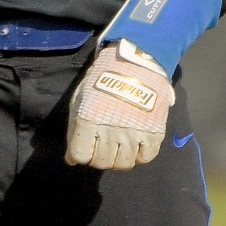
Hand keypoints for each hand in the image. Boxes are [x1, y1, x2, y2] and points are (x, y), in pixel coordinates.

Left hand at [65, 39, 175, 170]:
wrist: (135, 61)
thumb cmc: (102, 79)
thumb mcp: (80, 99)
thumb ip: (74, 130)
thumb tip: (72, 160)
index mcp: (89, 120)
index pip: (81, 156)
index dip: (82, 154)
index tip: (86, 146)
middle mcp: (110, 130)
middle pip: (102, 162)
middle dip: (99, 157)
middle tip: (104, 145)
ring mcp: (134, 132)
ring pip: (123, 164)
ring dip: (119, 158)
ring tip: (120, 145)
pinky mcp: (154, 131)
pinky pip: (146, 157)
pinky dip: (140, 155)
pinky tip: (136, 144)